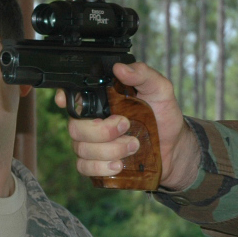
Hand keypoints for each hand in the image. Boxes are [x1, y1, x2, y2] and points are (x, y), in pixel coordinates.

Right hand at [57, 62, 199, 190]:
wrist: (174, 147)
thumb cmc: (163, 116)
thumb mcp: (159, 90)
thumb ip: (143, 75)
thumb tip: (121, 68)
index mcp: (101, 100)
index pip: (72, 96)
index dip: (63, 98)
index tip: (66, 102)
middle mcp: (91, 121)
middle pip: (75, 127)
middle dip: (101, 130)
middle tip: (126, 125)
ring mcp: (91, 144)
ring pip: (81, 149)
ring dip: (109, 150)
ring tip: (134, 145)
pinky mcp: (97, 164)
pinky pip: (85, 168)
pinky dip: (101, 167)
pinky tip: (119, 164)